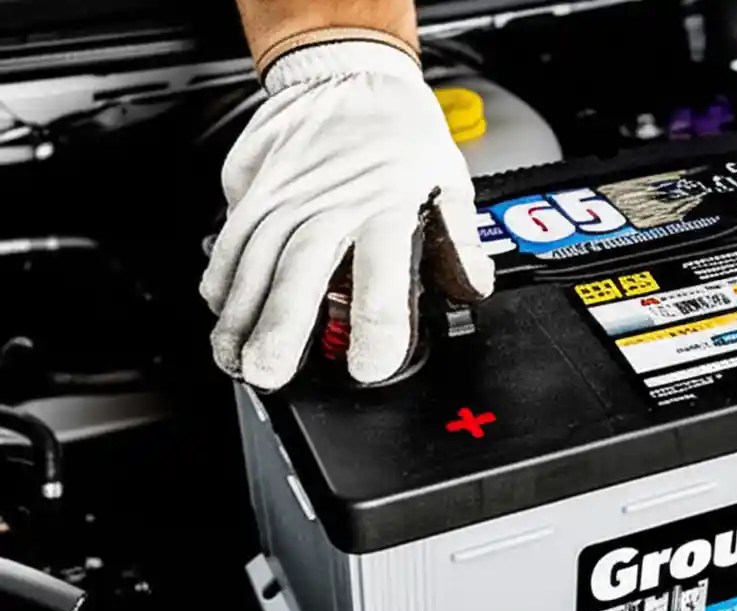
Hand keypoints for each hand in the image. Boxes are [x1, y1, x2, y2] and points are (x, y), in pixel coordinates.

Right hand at [200, 41, 493, 389]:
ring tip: (235, 357)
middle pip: (300, 273)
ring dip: (241, 316)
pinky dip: (221, 277)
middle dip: (280, 329)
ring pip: (254, 262)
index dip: (376, 328)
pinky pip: (231, 238)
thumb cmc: (399, 130)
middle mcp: (331, 203)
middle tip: (269, 373)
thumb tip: (473, 284)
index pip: (381, 276)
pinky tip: (221, 309)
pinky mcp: (256, 187)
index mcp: (387, 206)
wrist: (349, 70)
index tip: (368, 364)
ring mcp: (287, 195)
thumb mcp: (448, 178)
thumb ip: (459, 237)